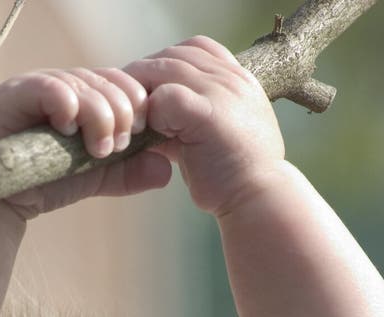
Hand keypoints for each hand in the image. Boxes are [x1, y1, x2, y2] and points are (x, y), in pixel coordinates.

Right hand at [0, 66, 171, 219]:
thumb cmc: (45, 185)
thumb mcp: (95, 176)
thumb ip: (128, 171)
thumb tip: (165, 170)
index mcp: (80, 94)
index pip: (117, 81)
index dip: (135, 102)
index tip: (139, 132)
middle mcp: (58, 84)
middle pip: (103, 79)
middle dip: (120, 111)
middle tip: (118, 144)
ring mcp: (34, 86)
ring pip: (81, 84)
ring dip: (99, 115)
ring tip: (98, 148)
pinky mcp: (12, 96)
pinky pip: (47, 88)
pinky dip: (66, 104)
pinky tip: (70, 126)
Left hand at [125, 36, 284, 215]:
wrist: (258, 200)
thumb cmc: (234, 178)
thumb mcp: (212, 138)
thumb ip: (187, 122)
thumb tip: (151, 121)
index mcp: (238, 79)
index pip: (195, 49)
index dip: (167, 64)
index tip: (150, 92)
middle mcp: (231, 78)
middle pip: (175, 55)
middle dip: (145, 74)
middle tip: (125, 103)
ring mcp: (221, 92)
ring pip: (166, 69)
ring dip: (141, 92)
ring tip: (130, 120)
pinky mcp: (207, 114)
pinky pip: (166, 96)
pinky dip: (151, 111)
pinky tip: (147, 134)